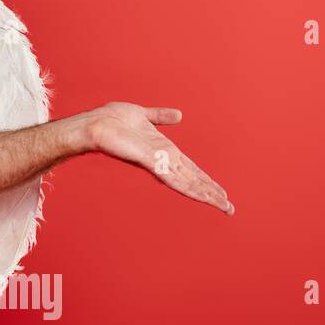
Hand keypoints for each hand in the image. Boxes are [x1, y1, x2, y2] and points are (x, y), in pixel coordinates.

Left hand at [89, 101, 233, 215]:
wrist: (94, 123)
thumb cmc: (113, 120)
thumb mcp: (143, 115)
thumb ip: (161, 116)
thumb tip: (178, 115)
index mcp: (164, 150)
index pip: (191, 168)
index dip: (206, 180)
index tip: (222, 192)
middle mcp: (163, 159)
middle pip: (193, 179)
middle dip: (212, 193)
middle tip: (230, 208)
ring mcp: (157, 161)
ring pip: (188, 181)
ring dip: (207, 194)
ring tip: (224, 206)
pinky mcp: (150, 160)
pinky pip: (173, 175)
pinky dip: (190, 186)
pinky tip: (202, 195)